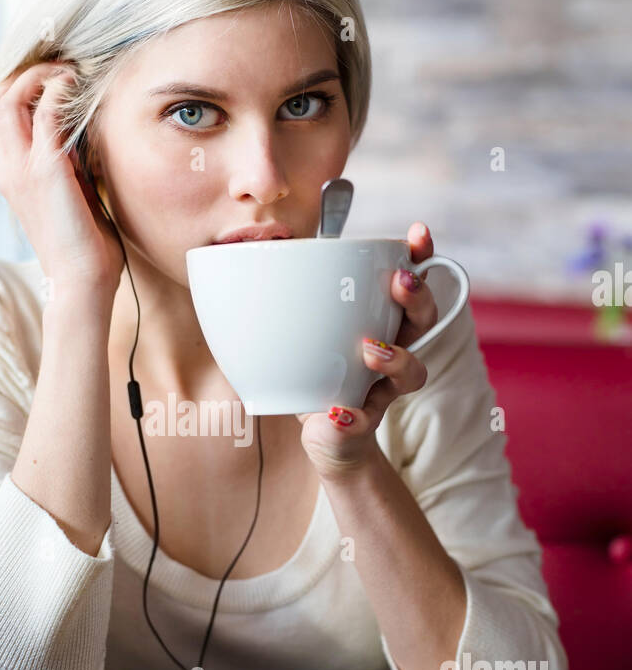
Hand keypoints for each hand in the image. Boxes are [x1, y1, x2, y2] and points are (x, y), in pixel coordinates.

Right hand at [0, 61, 124, 298]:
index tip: (54, 78)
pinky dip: (59, 91)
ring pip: (8, 98)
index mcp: (11, 175)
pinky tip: (76, 87)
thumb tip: (81, 133)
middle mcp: (8, 168)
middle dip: (25, 73)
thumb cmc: (84, 246)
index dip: (20, 86)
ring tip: (67, 73)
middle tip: (60, 68)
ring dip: (39, 76)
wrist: (81, 282)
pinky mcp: (46, 171)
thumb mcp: (71, 194)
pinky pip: (45, 113)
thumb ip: (68, 163)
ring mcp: (22, 169)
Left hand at [297, 222, 437, 477]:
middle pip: (424, 320)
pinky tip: (337, 411)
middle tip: (399, 282)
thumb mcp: (301, 327)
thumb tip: (246, 251)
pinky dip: (352, 418)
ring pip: (412, 372)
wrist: (327, 436)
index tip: (417, 232)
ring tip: (369, 349)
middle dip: (417, 298)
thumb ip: (286, 293)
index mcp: (381, 320)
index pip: (412, 280)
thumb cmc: (316, 370)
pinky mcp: (362, 423)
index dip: (421, 255)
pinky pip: (364, 422)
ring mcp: (382, 388)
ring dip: (397, 358)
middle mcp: (394, 350)